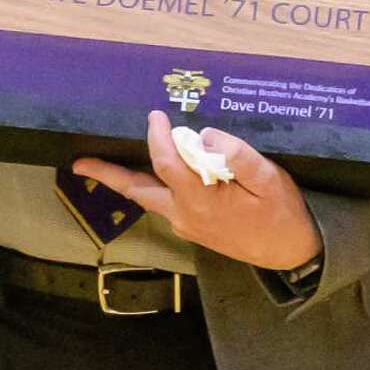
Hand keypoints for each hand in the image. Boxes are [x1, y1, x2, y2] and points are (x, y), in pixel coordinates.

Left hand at [72, 112, 321, 271]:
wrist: (291, 254)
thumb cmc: (282, 214)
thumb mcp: (270, 180)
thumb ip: (239, 156)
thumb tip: (206, 135)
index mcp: (201, 201)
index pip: (166, 163)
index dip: (157, 137)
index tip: (155, 115)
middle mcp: (184, 215)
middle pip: (137, 191)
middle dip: (107, 176)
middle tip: (78, 165)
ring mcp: (186, 225)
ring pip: (148, 199)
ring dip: (126, 181)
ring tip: (104, 166)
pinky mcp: (192, 229)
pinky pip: (164, 204)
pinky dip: (151, 187)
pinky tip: (154, 174)